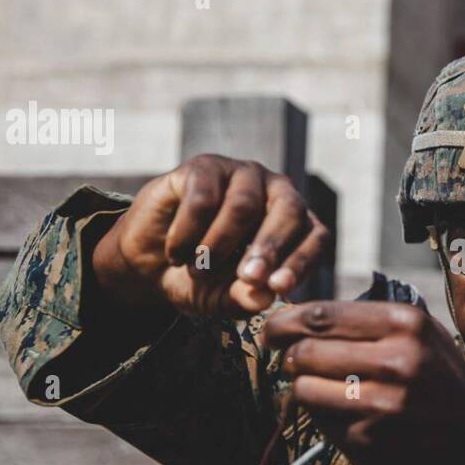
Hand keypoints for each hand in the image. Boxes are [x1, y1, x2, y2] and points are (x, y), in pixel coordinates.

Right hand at [91, 154, 329, 317]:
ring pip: (242, 206)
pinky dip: (187, 234)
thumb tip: (264, 298)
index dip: (301, 260)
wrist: (150, 261)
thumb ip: (244, 298)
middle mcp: (276, 192)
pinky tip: (177, 252)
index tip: (278, 287)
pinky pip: (202, 200)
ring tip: (197, 271)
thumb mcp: (222, 297)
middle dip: (268, 249)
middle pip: (288, 210)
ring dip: (217, 248)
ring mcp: (242, 174)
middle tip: (247, 278)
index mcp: (295, 225)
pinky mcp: (205, 167)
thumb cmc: (201, 279)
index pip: (315, 236)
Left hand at [263, 301, 464, 464]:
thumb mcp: (417, 329)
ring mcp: (383, 407)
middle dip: (289, 356)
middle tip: (290, 359)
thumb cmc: (436, 372)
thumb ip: (365, 319)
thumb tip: (295, 315)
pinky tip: (348, 414)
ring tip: (318, 386)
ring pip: (305, 390)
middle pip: (306, 353)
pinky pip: (322, 423)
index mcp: (405, 324)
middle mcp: (396, 363)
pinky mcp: (370, 442)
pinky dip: (325, 417)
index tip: (271, 330)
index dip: (284, 322)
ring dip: (302, 388)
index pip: (321, 316)